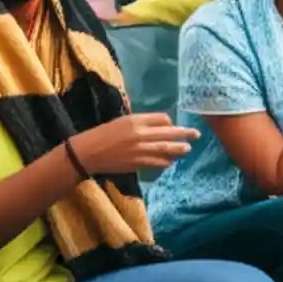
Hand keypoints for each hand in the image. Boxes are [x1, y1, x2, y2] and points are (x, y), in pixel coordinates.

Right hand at [70, 113, 199, 173]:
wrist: (86, 153)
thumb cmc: (103, 134)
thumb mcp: (122, 121)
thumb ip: (141, 123)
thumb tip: (162, 126)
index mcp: (135, 120)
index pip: (162, 119)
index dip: (170, 123)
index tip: (174, 126)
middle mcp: (139, 134)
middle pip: (169, 133)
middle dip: (184, 134)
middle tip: (196, 135)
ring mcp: (139, 149)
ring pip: (166, 149)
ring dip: (179, 149)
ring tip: (187, 149)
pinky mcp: (137, 163)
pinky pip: (157, 161)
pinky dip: (166, 161)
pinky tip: (171, 161)